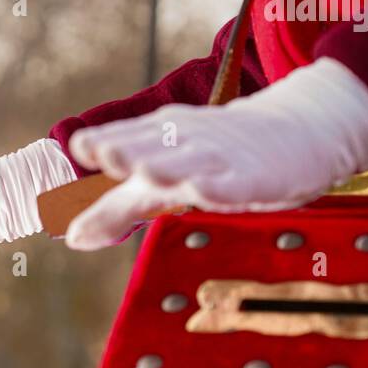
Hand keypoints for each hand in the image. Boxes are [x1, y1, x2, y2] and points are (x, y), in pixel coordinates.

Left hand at [64, 58, 367, 250]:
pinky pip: (238, 182)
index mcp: (158, 138)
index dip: (102, 141)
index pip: (124, 136)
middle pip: (154, 144)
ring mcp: (221, 158)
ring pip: (192, 160)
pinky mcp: (256, 177)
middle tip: (105, 152)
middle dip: (130, 148)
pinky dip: (223, 186)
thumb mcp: (161, 179)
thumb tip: (71, 237)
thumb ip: (116, 208)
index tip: (81, 147)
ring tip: (145, 170)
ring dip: (169, 163)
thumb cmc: (215, 157)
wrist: (296, 130)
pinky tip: (207, 191)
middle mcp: (185, 142)